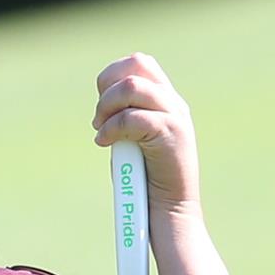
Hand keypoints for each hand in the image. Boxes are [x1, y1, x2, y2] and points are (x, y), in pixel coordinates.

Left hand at [90, 52, 198, 214]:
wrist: (170, 211)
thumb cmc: (148, 181)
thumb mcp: (134, 140)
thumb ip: (125, 118)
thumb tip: (104, 105)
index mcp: (166, 100)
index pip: (140, 63)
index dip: (113, 77)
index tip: (103, 107)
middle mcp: (173, 102)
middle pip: (137, 64)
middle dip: (108, 87)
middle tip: (99, 118)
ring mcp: (175, 116)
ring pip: (132, 87)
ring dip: (107, 107)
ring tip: (101, 130)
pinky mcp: (171, 133)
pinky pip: (133, 117)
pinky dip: (111, 129)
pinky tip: (104, 144)